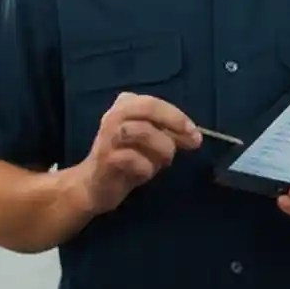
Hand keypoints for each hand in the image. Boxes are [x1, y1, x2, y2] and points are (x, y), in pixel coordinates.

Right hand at [75, 92, 201, 214]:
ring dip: (161, 148)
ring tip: (162, 163)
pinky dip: (146, 168)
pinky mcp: (105, 159)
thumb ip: (169, 133)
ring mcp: (108, 137)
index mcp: (125, 106)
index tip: (194, 133)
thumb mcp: (152, 141)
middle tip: (192, 141)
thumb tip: (193, 136)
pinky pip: (134, 159)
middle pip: (148, 107)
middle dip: (173, 122)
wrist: (94, 186)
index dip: (177, 116)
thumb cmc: (128, 160)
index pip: (153, 102)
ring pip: (142, 131)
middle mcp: (114, 116)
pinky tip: (144, 174)